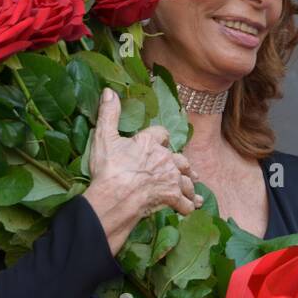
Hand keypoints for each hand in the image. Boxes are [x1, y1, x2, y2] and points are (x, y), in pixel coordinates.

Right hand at [83, 87, 201, 255]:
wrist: (116, 196)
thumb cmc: (110, 168)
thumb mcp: (105, 138)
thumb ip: (109, 113)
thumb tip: (109, 90)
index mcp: (151, 143)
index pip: (162, 134)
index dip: (161, 137)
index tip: (159, 141)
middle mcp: (166, 159)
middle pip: (180, 159)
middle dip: (181, 164)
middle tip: (185, 169)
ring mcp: (171, 179)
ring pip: (186, 181)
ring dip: (189, 185)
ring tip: (193, 188)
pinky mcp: (173, 197)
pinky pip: (185, 202)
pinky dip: (189, 205)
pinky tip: (191, 207)